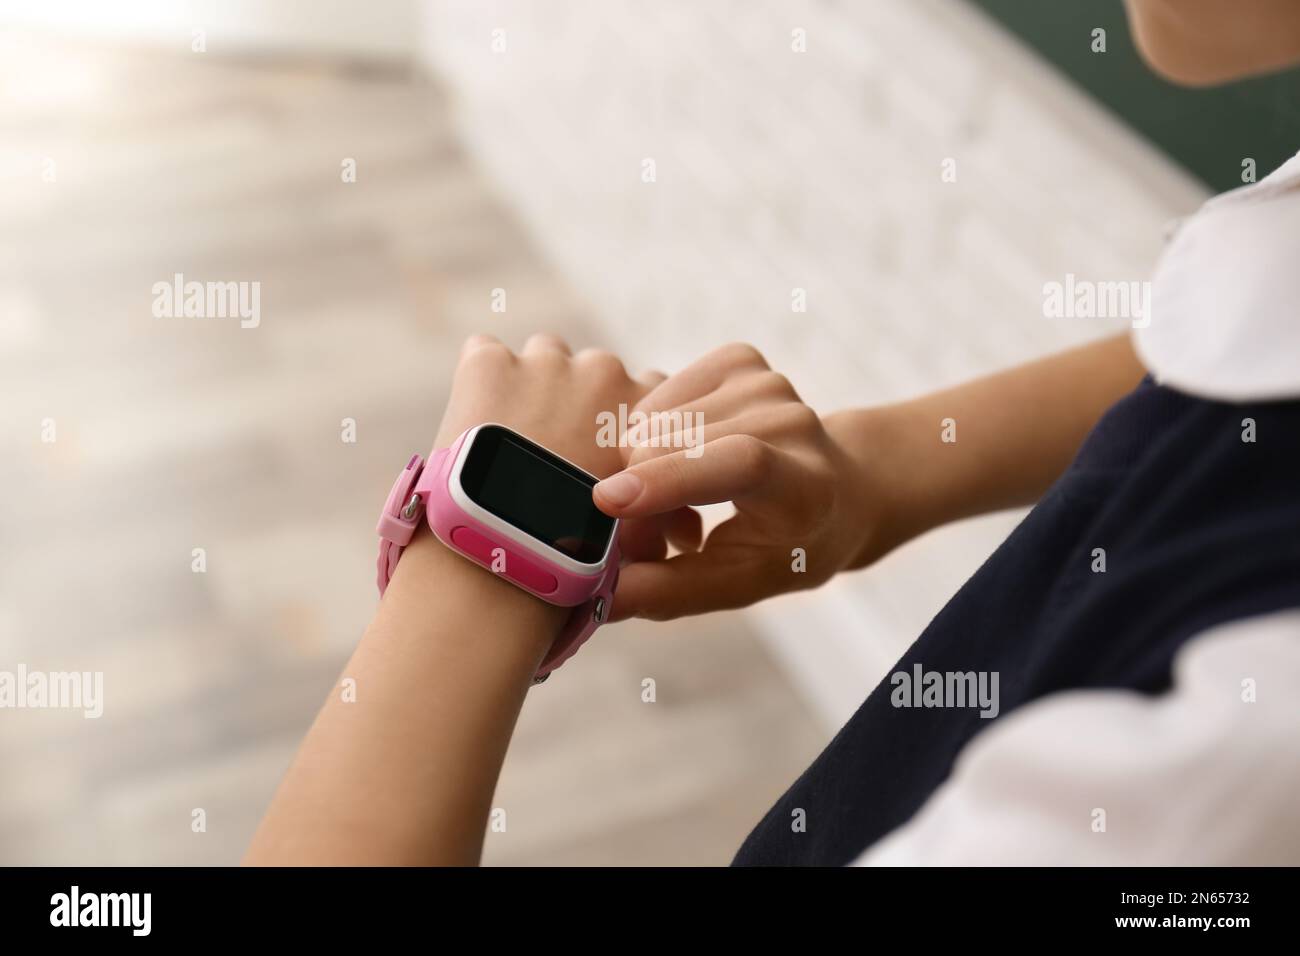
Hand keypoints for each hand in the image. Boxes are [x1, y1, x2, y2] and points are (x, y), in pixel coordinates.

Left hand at [433, 333, 680, 566]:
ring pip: (542, 356)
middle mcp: (603, 371)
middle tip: (554, 450)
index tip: (602, 451)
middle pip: (594, 372)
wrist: (508, 549)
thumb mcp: (643, 529)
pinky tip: (475, 423)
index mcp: (647, 405)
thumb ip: (661, 508)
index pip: (649, 392)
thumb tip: (680, 532)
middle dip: (577, 402)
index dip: (621, 423)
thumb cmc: (580, 554)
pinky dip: (480, 382)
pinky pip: (483, 353)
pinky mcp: (487, 363)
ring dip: (532, 385)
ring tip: (511, 436)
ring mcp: (544, 363)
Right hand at [591, 343, 891, 620]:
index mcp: (805, 484)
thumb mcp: (741, 583)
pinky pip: (655, 398)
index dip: (671, 479)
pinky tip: (679, 460)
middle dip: (634, 496)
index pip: (739, 464)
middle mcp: (791, 420)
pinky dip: (648, 434)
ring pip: (653, 422)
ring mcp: (766, 382)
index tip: (608, 502)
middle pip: (674, 443)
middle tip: (648, 542)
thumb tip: (602, 600)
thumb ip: (672, 592)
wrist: (840, 489)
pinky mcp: (739, 359)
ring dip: (640, 470)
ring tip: (677, 505)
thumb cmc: (787, 546)